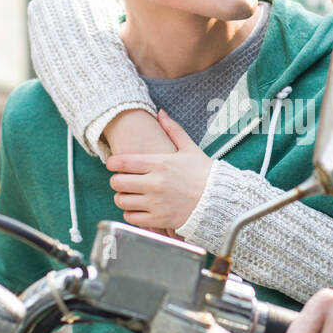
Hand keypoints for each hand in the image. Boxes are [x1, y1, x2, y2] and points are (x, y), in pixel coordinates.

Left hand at [106, 111, 211, 233]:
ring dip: (122, 198)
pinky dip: (131, 214)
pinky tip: (138, 209)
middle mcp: (154, 183)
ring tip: (129, 195)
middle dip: (117, 181)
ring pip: (121, 201)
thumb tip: (160, 113)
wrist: (220, 200)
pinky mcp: (158, 219)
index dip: (112, 163)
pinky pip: (131, 218)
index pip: (122, 162)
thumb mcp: (190, 149)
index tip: (113, 165)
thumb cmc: (205, 174)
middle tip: (122, 181)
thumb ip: (172, 130)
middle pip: (117, 182)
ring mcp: (155, 203)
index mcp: (159, 163)